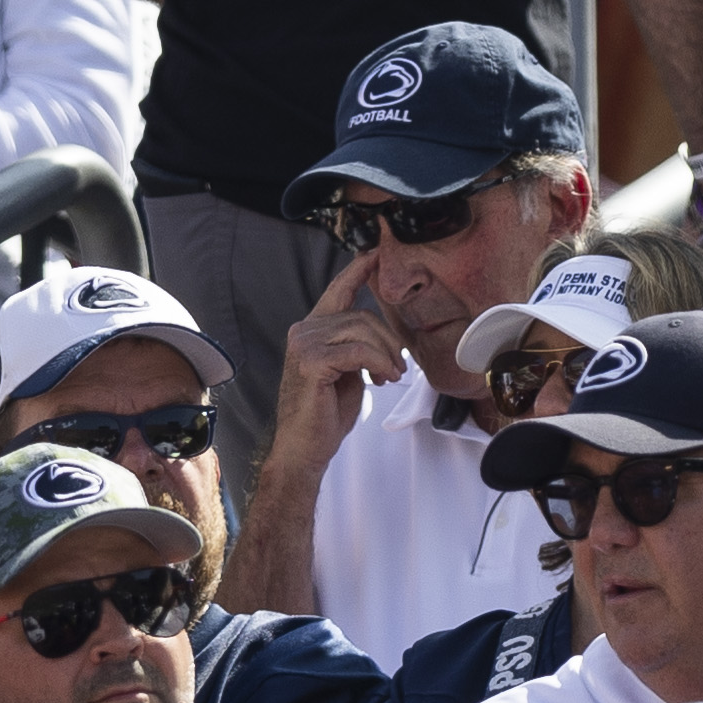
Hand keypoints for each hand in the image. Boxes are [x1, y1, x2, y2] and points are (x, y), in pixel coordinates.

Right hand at [269, 246, 404, 463]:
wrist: (305, 449)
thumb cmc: (326, 413)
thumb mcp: (347, 370)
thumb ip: (356, 345)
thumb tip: (382, 334)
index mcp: (311, 329)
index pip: (338, 290)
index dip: (358, 269)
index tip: (377, 253)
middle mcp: (303, 330)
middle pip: (361, 315)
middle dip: (388, 339)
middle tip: (399, 367)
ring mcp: (304, 343)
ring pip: (362, 330)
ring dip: (386, 353)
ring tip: (391, 375)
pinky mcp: (310, 360)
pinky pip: (358, 350)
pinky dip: (378, 362)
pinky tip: (382, 378)